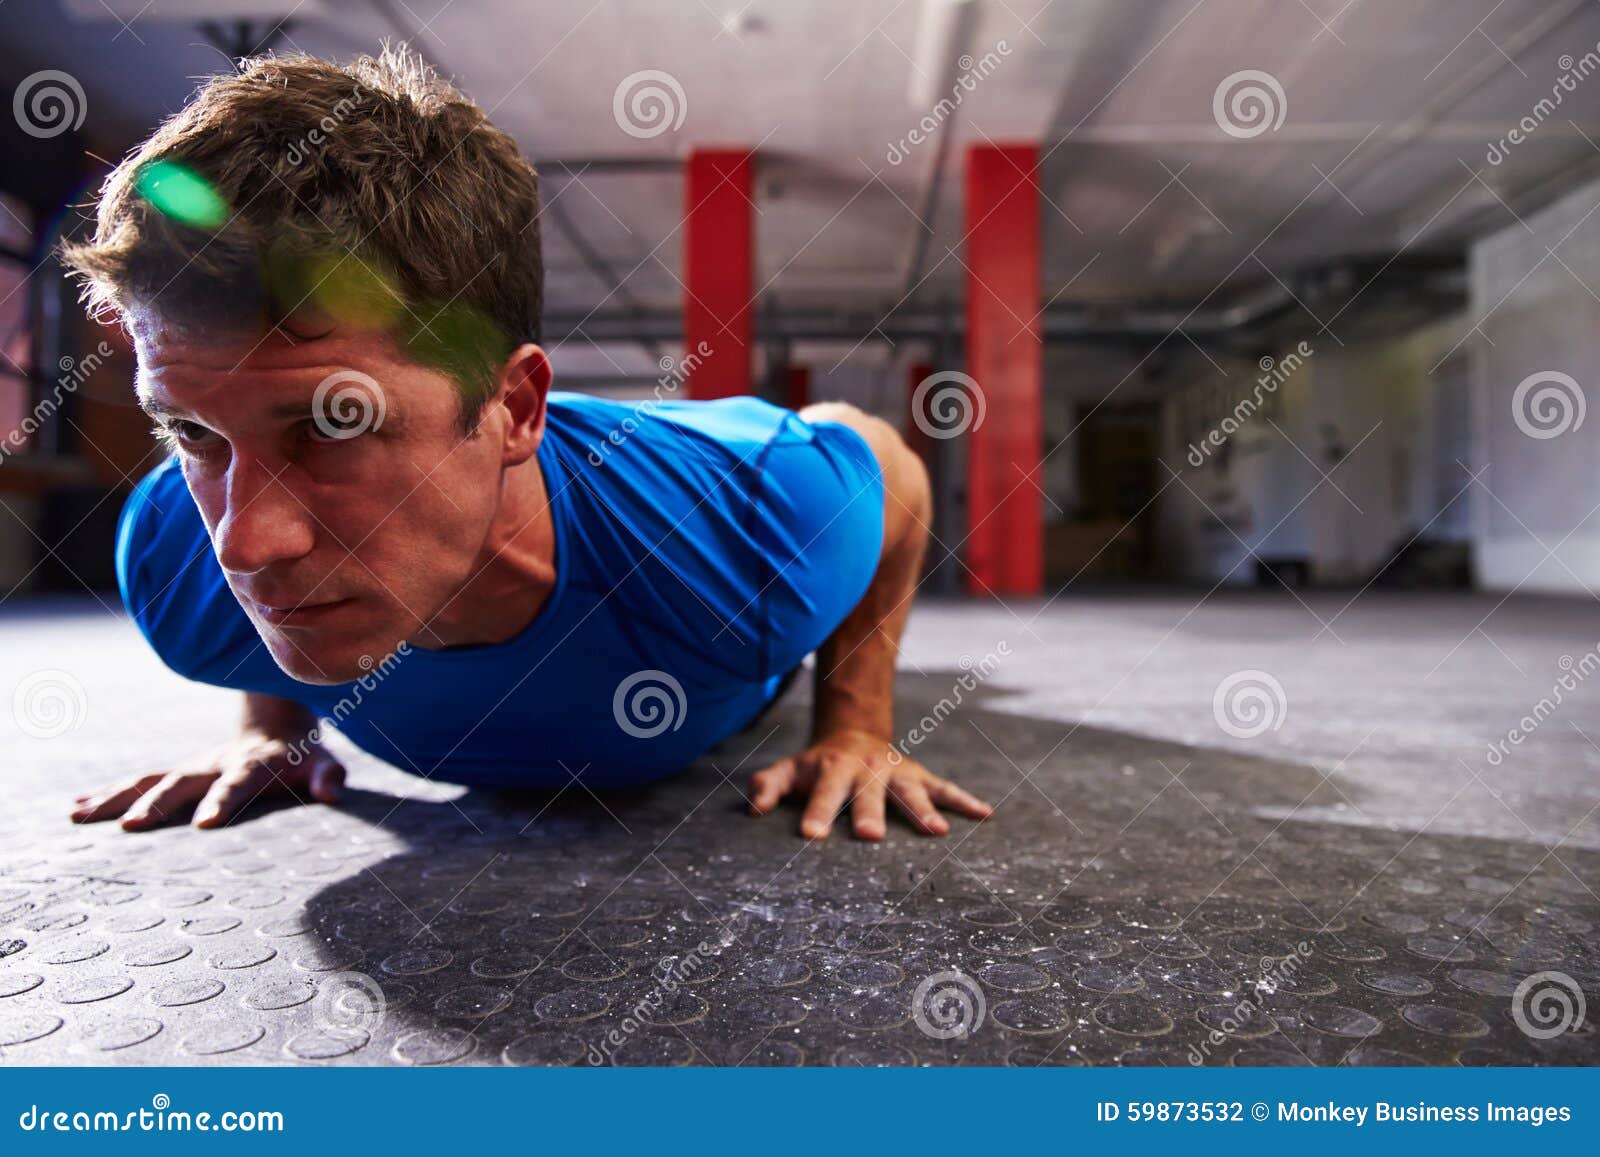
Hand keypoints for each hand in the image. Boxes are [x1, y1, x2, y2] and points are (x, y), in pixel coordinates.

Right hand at [69, 729, 344, 831]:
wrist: (278, 718)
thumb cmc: (303, 752)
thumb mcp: (323, 761)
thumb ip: (328, 776)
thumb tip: (331, 794)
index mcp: (254, 763)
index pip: (239, 782)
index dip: (224, 800)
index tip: (204, 825)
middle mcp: (217, 762)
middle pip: (184, 781)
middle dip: (158, 803)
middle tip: (131, 826)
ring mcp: (194, 766)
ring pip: (152, 778)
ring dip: (117, 796)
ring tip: (80, 814)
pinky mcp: (180, 772)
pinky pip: (141, 780)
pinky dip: (109, 792)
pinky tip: (77, 806)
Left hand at [748, 728, 991, 839]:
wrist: (853, 736)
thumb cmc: (816, 767)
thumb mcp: (789, 770)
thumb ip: (768, 785)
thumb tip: (754, 807)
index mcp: (833, 771)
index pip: (822, 795)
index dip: (816, 813)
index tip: (810, 836)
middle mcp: (868, 771)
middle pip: (868, 795)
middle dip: (870, 813)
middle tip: (870, 836)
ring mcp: (897, 773)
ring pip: (912, 793)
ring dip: (923, 811)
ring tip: (937, 833)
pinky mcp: (921, 776)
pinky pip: (946, 789)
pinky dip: (965, 801)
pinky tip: (985, 815)